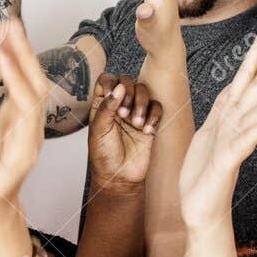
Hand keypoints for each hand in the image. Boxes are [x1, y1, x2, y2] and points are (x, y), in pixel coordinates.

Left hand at [89, 73, 161, 193]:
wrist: (120, 177)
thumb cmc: (104, 156)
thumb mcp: (98, 131)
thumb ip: (106, 108)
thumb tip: (118, 88)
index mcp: (101, 105)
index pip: (106, 80)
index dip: (110, 82)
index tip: (111, 96)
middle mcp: (118, 105)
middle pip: (127, 81)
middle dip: (128, 94)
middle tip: (123, 115)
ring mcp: (135, 112)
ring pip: (144, 91)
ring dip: (142, 105)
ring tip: (136, 124)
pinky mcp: (150, 122)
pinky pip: (157, 107)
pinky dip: (154, 116)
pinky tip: (147, 131)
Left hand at [178, 21, 256, 230]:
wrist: (198, 210)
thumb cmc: (203, 173)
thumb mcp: (209, 132)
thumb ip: (223, 109)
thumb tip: (233, 86)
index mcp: (231, 116)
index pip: (247, 77)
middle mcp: (239, 125)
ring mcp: (237, 142)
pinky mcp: (230, 161)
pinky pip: (249, 139)